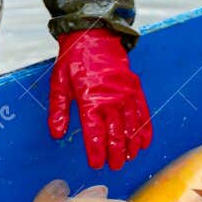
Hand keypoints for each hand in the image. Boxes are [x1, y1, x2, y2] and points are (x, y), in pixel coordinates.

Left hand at [48, 29, 152, 169]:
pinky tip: (143, 143)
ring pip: (132, 127)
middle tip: (114, 167)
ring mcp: (126, 95)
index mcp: (90, 100)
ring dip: (131, 146)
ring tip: (128, 159)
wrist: (95, 34)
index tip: (96, 164)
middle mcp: (111, 100)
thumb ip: (59, 111)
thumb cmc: (74, 61)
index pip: (95, 134)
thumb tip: (57, 134)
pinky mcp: (135, 89)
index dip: (96, 152)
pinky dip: (145, 130)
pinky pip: (143, 114)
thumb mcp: (59, 84)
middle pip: (116, 135)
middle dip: (116, 154)